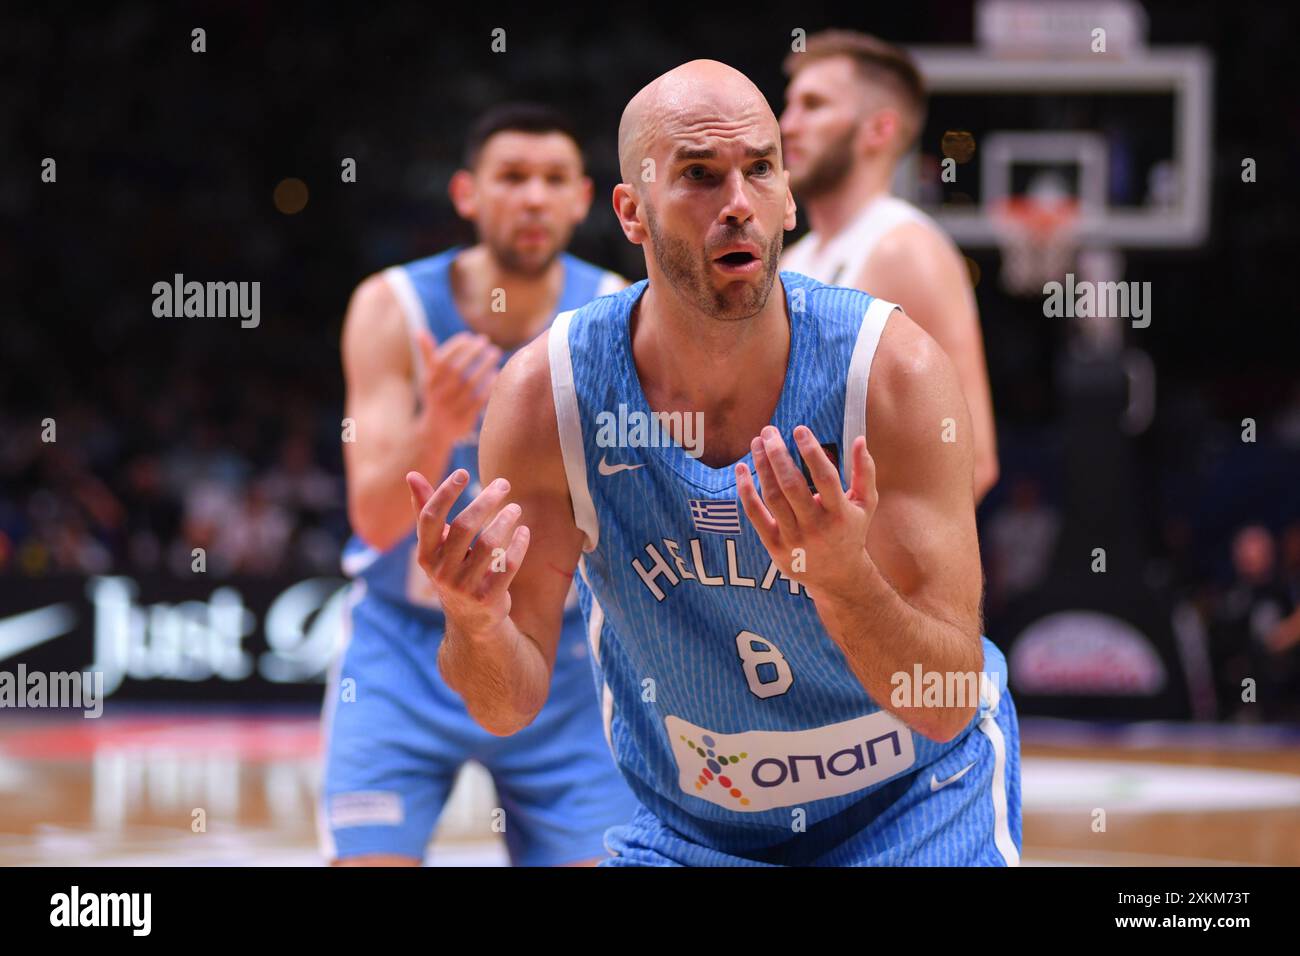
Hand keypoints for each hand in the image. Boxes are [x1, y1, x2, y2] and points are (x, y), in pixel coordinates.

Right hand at [407, 468, 529, 636]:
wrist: (471, 620)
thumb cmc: (453, 570)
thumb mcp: (436, 546)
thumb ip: (425, 510)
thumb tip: (412, 474)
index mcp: (426, 555)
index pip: (430, 518)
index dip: (445, 493)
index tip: (463, 472)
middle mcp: (441, 572)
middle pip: (463, 526)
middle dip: (485, 500)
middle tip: (504, 483)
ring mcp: (464, 586)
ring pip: (489, 544)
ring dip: (505, 520)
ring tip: (515, 507)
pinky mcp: (488, 598)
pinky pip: (507, 565)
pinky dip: (518, 544)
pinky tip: (524, 531)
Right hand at [414, 330, 500, 445]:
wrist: (435, 432)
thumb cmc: (436, 396)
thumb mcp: (429, 378)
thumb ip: (428, 355)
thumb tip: (420, 331)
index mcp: (429, 382)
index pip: (442, 360)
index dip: (457, 347)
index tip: (472, 337)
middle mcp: (438, 394)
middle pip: (457, 370)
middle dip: (473, 353)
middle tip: (487, 342)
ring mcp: (451, 407)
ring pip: (470, 384)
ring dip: (484, 367)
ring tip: (495, 354)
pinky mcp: (463, 419)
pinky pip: (479, 400)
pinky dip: (488, 386)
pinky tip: (496, 374)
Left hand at [735, 425, 877, 599]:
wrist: (838, 577)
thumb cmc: (851, 531)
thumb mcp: (866, 504)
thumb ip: (866, 471)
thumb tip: (860, 439)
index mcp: (840, 513)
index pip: (825, 478)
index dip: (811, 452)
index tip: (799, 429)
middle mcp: (816, 526)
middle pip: (792, 486)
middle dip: (777, 455)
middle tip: (768, 431)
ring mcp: (794, 538)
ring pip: (772, 497)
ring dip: (761, 466)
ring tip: (757, 443)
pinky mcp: (775, 546)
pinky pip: (756, 515)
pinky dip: (747, 491)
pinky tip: (742, 469)